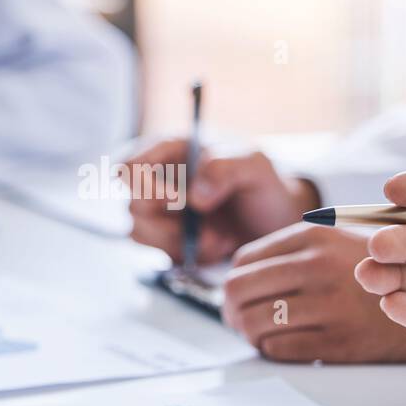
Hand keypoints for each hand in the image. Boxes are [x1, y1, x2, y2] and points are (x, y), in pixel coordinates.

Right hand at [125, 139, 318, 263]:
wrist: (275, 219)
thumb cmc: (262, 182)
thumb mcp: (254, 165)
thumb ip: (225, 168)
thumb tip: (194, 196)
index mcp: (171, 151)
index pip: (130, 166)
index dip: (142, 186)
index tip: (175, 201)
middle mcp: (158, 181)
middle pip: (133, 205)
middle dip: (168, 224)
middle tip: (208, 230)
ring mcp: (161, 212)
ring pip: (140, 232)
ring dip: (179, 243)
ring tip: (219, 239)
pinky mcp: (168, 240)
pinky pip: (161, 252)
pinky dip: (189, 254)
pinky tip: (217, 246)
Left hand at [222, 222, 405, 362]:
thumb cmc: (396, 267)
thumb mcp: (351, 237)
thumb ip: (303, 245)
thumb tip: (243, 267)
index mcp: (315, 237)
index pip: (245, 260)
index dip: (234, 279)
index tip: (238, 292)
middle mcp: (317, 268)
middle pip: (239, 290)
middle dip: (230, 307)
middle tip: (236, 317)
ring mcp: (327, 307)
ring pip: (253, 322)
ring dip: (247, 332)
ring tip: (257, 333)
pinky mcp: (338, 344)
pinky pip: (278, 350)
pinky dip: (270, 350)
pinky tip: (282, 346)